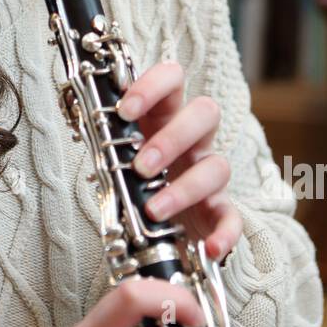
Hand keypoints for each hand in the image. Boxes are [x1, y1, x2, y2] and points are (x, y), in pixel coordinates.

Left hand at [114, 60, 242, 264]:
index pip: (172, 79)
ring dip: (186, 188)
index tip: (125, 110)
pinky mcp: (219, 212)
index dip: (153, 86)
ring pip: (218, 165)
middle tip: (141, 166)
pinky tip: (209, 248)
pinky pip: (234, 218)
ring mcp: (208, 175)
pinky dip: (226, 233)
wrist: (148, 234)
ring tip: (154, 210)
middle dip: (173, 138)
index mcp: (163, 118)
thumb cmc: (129, 186)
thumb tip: (92, 128)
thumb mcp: (114, 161)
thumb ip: (108, 145)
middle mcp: (192, 141)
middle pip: (205, 113)